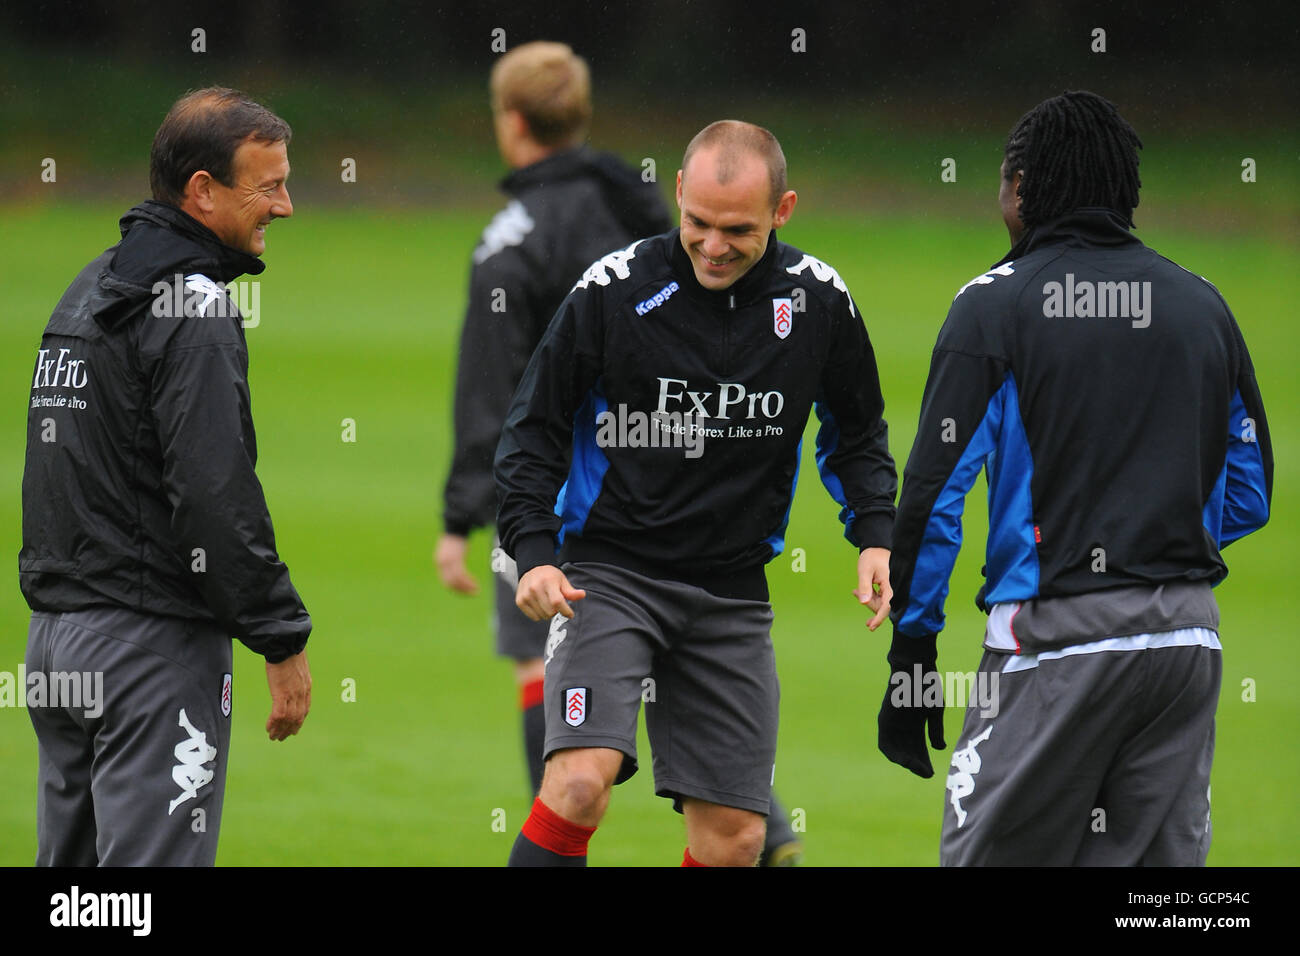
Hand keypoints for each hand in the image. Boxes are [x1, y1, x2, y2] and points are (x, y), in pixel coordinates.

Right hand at [265, 650, 311, 740]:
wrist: (286, 645)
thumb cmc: (288, 652)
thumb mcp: (297, 667)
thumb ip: (295, 677)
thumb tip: (290, 678)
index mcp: (306, 686)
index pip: (305, 709)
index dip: (299, 721)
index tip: (294, 730)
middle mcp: (302, 693)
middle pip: (297, 717)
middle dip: (289, 729)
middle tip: (281, 738)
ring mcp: (293, 694)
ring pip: (288, 719)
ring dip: (280, 730)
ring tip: (273, 737)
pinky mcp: (282, 693)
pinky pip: (279, 714)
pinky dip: (273, 723)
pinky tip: (268, 728)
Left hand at [435, 533, 479, 594]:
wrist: (456, 527)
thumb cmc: (457, 541)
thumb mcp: (453, 554)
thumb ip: (454, 563)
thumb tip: (459, 574)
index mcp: (440, 564)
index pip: (447, 582)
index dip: (457, 590)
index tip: (466, 593)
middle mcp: (442, 564)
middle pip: (451, 583)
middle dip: (462, 591)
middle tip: (473, 594)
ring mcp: (448, 561)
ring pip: (456, 580)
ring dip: (467, 587)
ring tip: (476, 590)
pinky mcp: (455, 558)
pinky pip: (461, 575)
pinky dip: (468, 581)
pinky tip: (475, 584)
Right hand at [515, 565, 585, 621]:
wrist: (531, 570)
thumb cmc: (549, 576)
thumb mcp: (562, 580)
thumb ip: (571, 591)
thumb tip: (582, 595)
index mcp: (547, 581)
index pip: (557, 601)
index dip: (566, 611)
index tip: (570, 614)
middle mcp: (535, 588)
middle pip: (550, 611)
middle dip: (557, 611)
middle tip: (557, 604)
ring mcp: (526, 595)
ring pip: (543, 616)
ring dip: (548, 613)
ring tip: (547, 603)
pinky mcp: (520, 601)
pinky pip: (534, 617)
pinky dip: (540, 614)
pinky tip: (540, 605)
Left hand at [852, 546, 892, 630]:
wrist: (876, 548)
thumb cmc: (871, 557)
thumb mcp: (864, 570)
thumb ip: (864, 586)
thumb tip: (863, 603)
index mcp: (890, 584)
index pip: (886, 605)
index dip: (879, 617)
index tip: (871, 627)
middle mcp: (893, 588)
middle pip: (882, 606)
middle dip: (869, 604)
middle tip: (855, 593)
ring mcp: (891, 589)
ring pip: (880, 603)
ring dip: (868, 600)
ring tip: (856, 591)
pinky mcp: (888, 589)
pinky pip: (880, 599)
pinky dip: (870, 598)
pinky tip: (859, 593)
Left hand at [877, 630, 945, 777]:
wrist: (915, 667)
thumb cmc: (926, 686)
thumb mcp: (934, 711)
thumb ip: (934, 730)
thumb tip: (939, 749)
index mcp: (915, 724)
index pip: (917, 748)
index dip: (924, 761)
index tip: (931, 772)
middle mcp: (901, 726)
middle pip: (907, 752)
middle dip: (917, 764)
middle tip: (927, 773)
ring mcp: (892, 723)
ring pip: (896, 751)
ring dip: (906, 762)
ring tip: (918, 769)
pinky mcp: (884, 720)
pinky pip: (885, 743)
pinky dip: (894, 754)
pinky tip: (906, 761)